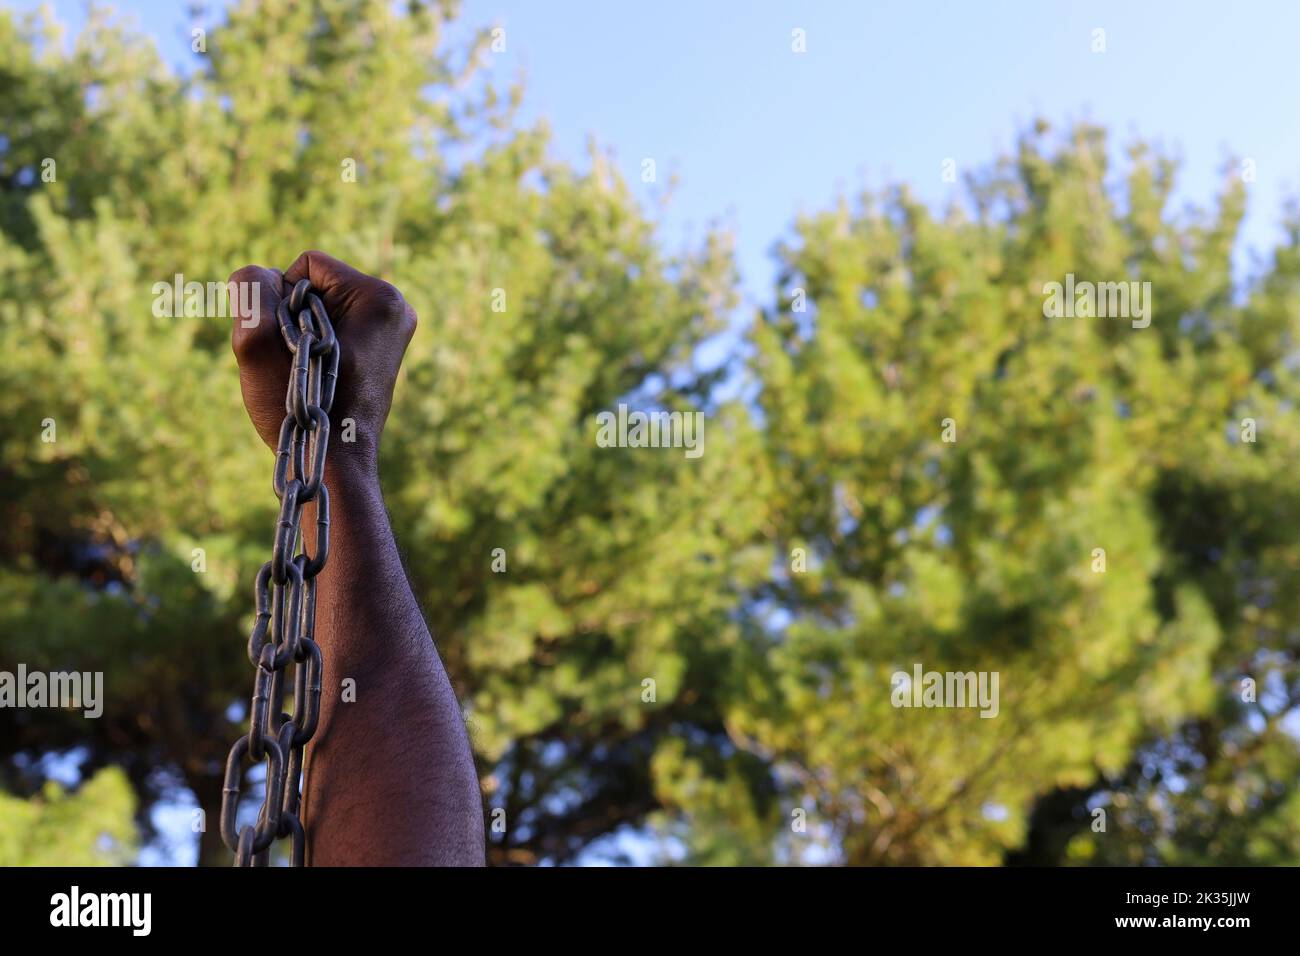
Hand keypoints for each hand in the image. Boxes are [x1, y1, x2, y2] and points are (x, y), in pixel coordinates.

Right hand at [227, 251, 416, 472]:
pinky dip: (314, 351)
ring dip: (299, 338)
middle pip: (315, 289)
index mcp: (379, 297)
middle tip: (299, 365)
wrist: (334, 463)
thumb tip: (257, 274)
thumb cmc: (301, 409)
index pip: (307, 267)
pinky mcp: (380, 351)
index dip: (281, 301)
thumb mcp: (258, 343)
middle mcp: (395, 309)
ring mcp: (391, 331)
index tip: (293, 345)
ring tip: (310, 375)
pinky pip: (331, 332)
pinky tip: (318, 381)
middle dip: (292, 320)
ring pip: (319, 312)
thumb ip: (252, 291)